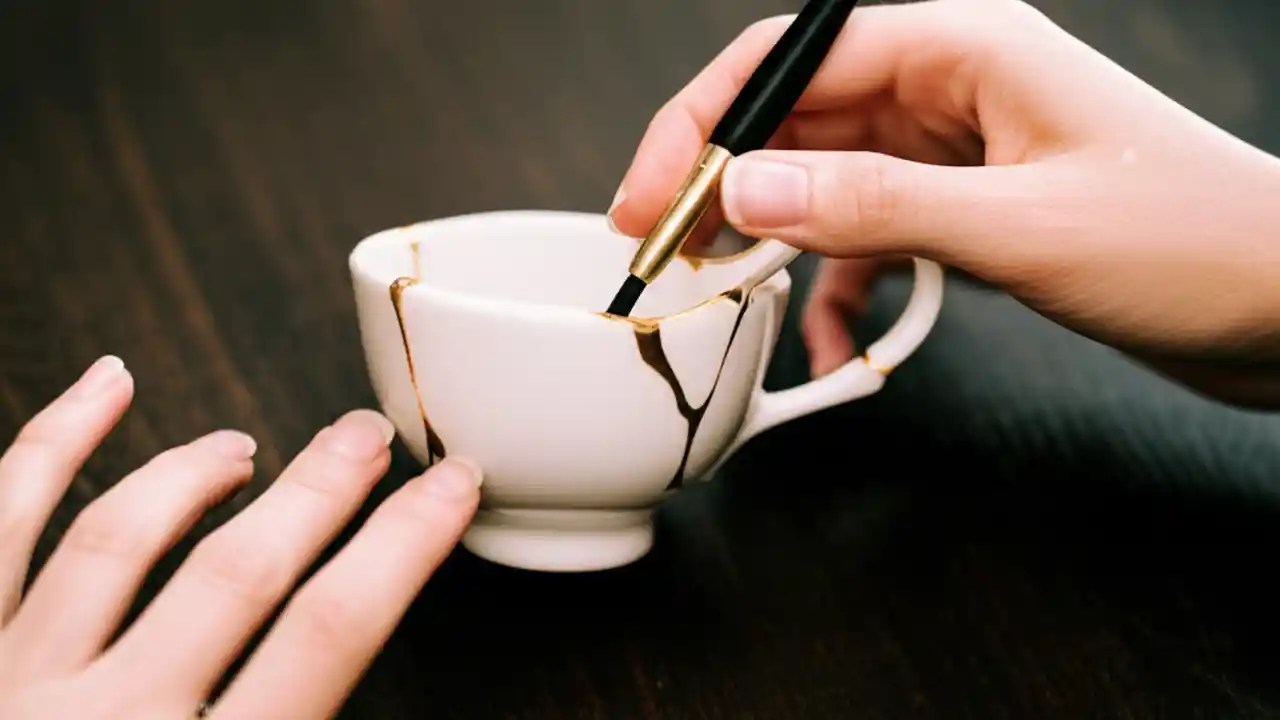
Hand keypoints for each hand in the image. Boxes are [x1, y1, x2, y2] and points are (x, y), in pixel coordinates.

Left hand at [0, 356, 480, 718]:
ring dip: (196, 473)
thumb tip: (354, 711)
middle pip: (240, 570)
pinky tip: (98, 391)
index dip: (403, 546)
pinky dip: (48, 446)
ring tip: (244, 444)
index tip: (449, 487)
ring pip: (120, 537)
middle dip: (321, 491)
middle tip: (368, 435)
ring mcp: (18, 684)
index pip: (330, 635)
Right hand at [609, 0, 1279, 406]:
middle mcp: (951, 86)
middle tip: (665, 256)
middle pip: (794, 119)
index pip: (789, 63)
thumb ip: (874, 203)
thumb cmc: (1195, 242)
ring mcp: (957, 149)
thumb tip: (746, 189)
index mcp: (962, 46)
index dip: (703, 127)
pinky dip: (842, 285)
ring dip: (774, 240)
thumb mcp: (1019, 226)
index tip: (651, 199)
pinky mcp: (969, 208)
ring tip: (726, 297)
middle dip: (723, 188)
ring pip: (824, 179)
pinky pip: (873, 234)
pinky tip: (830, 338)